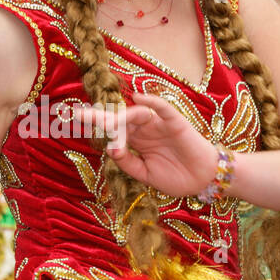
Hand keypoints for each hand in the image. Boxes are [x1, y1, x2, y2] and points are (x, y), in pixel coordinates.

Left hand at [82, 93, 219, 197]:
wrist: (203, 181)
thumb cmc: (176, 177)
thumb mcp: (145, 175)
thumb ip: (128, 162)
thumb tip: (110, 148)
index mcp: (135, 141)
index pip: (112, 130)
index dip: (96, 125)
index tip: (76, 120)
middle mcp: (144, 130)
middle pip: (119, 119)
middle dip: (100, 116)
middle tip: (81, 115)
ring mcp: (159, 124)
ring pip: (136, 114)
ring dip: (121, 118)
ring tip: (109, 126)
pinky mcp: (175, 122)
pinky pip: (162, 108)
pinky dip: (151, 101)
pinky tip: (137, 98)